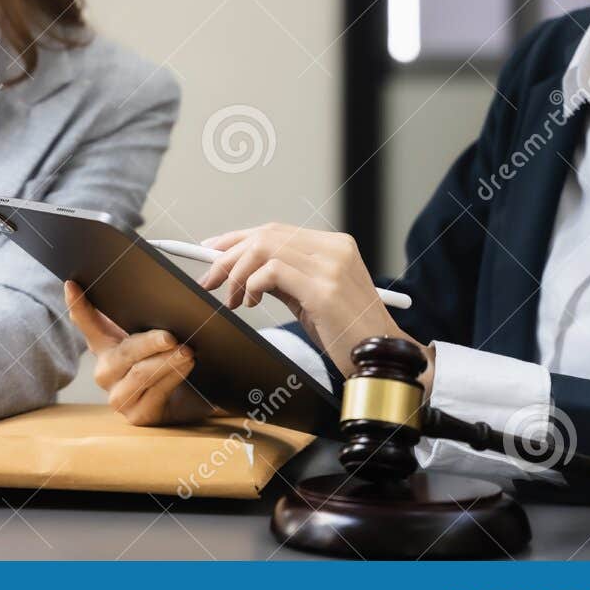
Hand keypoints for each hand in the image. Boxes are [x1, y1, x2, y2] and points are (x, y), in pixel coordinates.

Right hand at [64, 281, 214, 425]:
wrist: (187, 398)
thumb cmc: (167, 361)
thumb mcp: (155, 336)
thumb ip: (150, 315)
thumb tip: (168, 291)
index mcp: (105, 345)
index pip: (87, 323)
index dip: (79, 305)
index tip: (72, 285)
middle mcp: (106, 371)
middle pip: (124, 352)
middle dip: (149, 343)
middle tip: (170, 337)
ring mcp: (119, 395)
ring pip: (140, 374)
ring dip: (166, 362)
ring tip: (186, 352)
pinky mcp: (137, 415)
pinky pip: (154, 393)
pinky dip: (172, 378)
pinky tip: (185, 368)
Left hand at [197, 223, 421, 379]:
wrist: (380, 359)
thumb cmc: (347, 334)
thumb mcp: (311, 298)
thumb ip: (285, 279)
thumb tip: (244, 270)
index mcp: (335, 246)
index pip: (276, 230)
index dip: (238, 238)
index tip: (211, 251)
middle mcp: (335, 249)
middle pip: (265, 236)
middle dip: (228, 256)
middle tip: (209, 280)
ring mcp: (332, 267)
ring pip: (264, 249)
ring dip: (236, 274)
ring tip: (233, 299)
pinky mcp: (324, 289)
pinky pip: (271, 272)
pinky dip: (251, 286)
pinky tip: (251, 304)